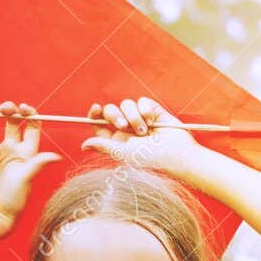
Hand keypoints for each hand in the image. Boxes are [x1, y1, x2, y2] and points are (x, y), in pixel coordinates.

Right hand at [0, 101, 59, 223]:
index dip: (29, 114)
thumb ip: (37, 164)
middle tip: (3, 107)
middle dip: (7, 111)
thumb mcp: (27, 178)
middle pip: (11, 122)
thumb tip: (56, 156)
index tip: (22, 108)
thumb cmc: (15, 199)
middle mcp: (12, 151)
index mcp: (27, 152)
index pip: (31, 126)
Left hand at [82, 97, 198, 172]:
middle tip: (123, 126)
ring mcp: (140, 118)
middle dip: (114, 115)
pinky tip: (152, 121)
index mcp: (116, 140)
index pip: (100, 124)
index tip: (95, 108)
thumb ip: (103, 146)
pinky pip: (142, 101)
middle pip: (111, 111)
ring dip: (134, 116)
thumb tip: (83, 145)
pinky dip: (145, 109)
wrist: (178, 154)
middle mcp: (126, 129)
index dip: (95, 115)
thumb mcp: (123, 153)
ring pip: (126, 104)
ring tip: (144, 130)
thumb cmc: (151, 159)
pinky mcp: (153, 111)